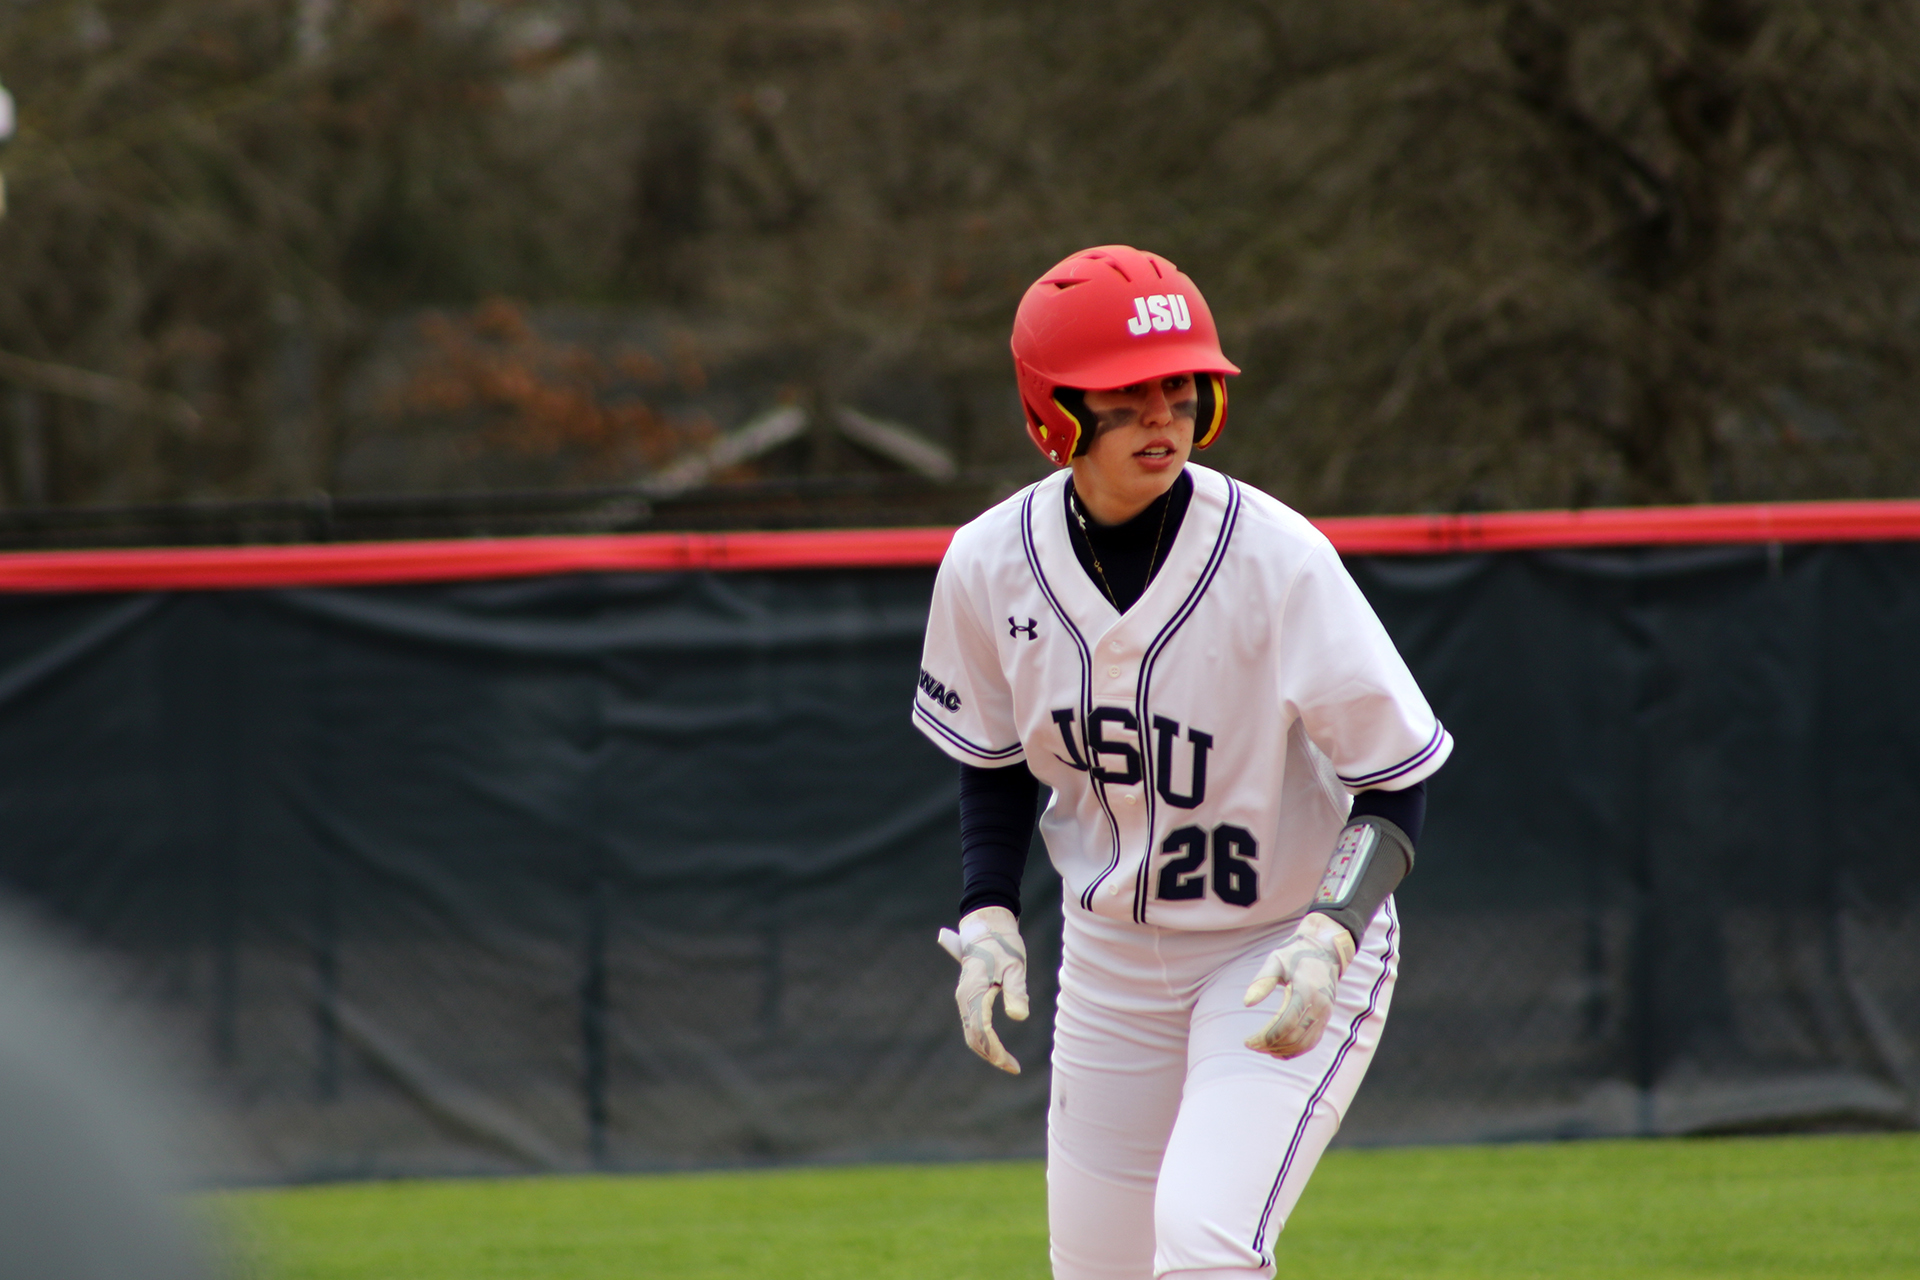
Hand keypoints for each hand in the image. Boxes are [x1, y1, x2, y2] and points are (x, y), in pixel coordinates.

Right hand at [936, 905, 1029, 1073]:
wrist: (986, 925)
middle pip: (973, 1037)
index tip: (1013, 1065)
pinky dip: (983, 1038)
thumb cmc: (1003, 944)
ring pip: (971, 1032)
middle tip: (1013, 1067)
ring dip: (987, 1049)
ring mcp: (964, 997)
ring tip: (1007, 1061)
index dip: (996, 1052)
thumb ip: (1016, 990)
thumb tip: (1019, 1017)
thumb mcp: (1014, 965)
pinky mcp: (968, 995)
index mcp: (974, 992)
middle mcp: (965, 998)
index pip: (982, 1032)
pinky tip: (997, 1044)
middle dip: (992, 1055)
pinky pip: (972, 1023)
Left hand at [1242, 911, 1356, 1058]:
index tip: (1248, 1041)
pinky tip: (1278, 1051)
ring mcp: (1325, 1013)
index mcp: (1306, 991)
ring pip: (1305, 1044)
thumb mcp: (1276, 960)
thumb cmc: (1296, 953)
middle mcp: (1320, 1006)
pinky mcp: (1326, 1017)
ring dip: (1282, 1051)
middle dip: (1270, 1046)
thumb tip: (1246, 1003)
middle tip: (1251, 1045)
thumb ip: (1262, 981)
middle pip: (1294, 1038)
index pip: (1286, 1025)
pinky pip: (1312, 1041)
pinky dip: (1296, 1050)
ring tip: (1261, 1049)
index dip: (1265, 1037)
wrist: (1325, 948)